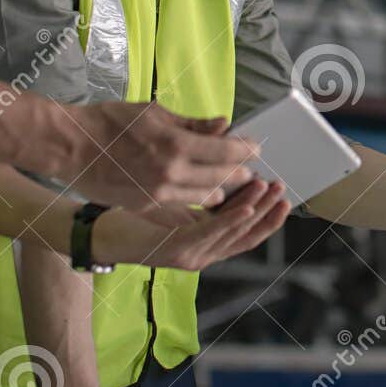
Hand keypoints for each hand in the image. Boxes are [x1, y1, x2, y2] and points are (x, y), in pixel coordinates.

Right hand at [56, 105, 258, 211]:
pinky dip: (198, 201)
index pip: (227, 152)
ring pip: (208, 198)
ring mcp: (159, 195)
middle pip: (223, 179)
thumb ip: (193, 124)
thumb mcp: (155, 113)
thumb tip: (223, 125)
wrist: (71, 147)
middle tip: (249, 166)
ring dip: (223, 189)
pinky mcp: (147, 207)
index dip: (247, 150)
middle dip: (241, 172)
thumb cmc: (111, 122)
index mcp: (176, 145)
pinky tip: (204, 194)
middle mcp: (172, 174)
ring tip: (229, 180)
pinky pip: (184, 208)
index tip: (256, 147)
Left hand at [93, 179, 290, 270]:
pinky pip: (211, 234)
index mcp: (207, 237)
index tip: (280, 190)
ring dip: (256, 212)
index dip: (266, 210)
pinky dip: (231, 221)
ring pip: (235, 233)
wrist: (102, 231)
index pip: (246, 225)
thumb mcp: (174, 190)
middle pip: (248, 232)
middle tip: (284, 190)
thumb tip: (223, 132)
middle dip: (269, 210)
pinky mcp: (179, 251)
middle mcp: (206, 251)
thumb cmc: (136, 212)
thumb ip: (201, 170)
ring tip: (271, 192)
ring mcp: (194, 254)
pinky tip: (246, 208)